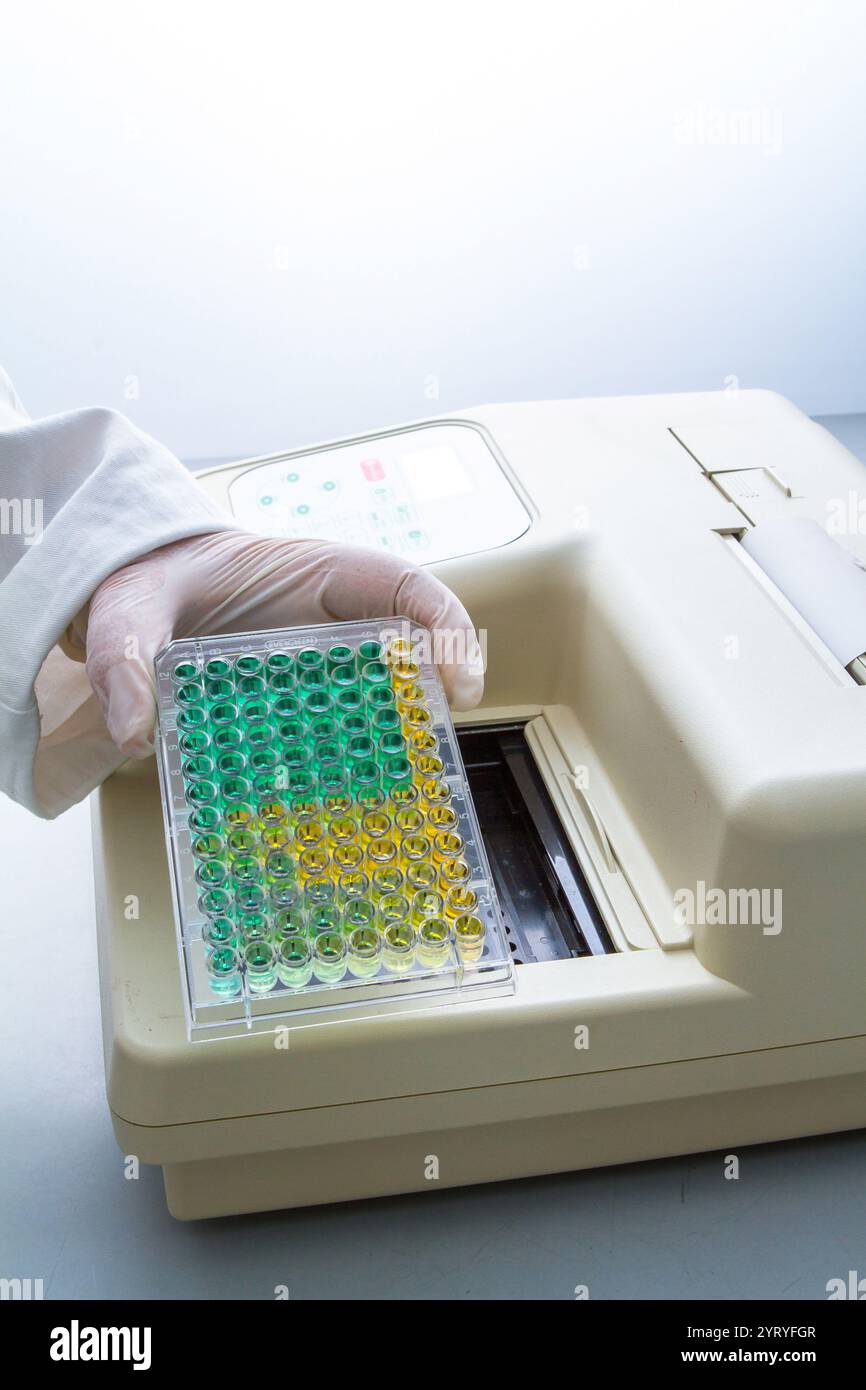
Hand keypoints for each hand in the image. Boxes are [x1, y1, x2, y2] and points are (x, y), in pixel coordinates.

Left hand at [79, 532, 484, 756]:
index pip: (404, 586)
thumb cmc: (149, 586)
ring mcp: (327, 665)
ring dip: (402, 745)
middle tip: (437, 757)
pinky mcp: (306, 704)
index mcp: (317, 574)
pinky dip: (356, 767)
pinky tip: (347, 809)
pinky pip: (344, 732)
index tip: (458, 684)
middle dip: (437, 702)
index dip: (447, 629)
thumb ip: (123, 655)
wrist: (140, 602)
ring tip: (404, 796)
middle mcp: (336, 621)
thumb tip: (136, 734)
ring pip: (385, 701)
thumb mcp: (127, 609)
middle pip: (414, 652)